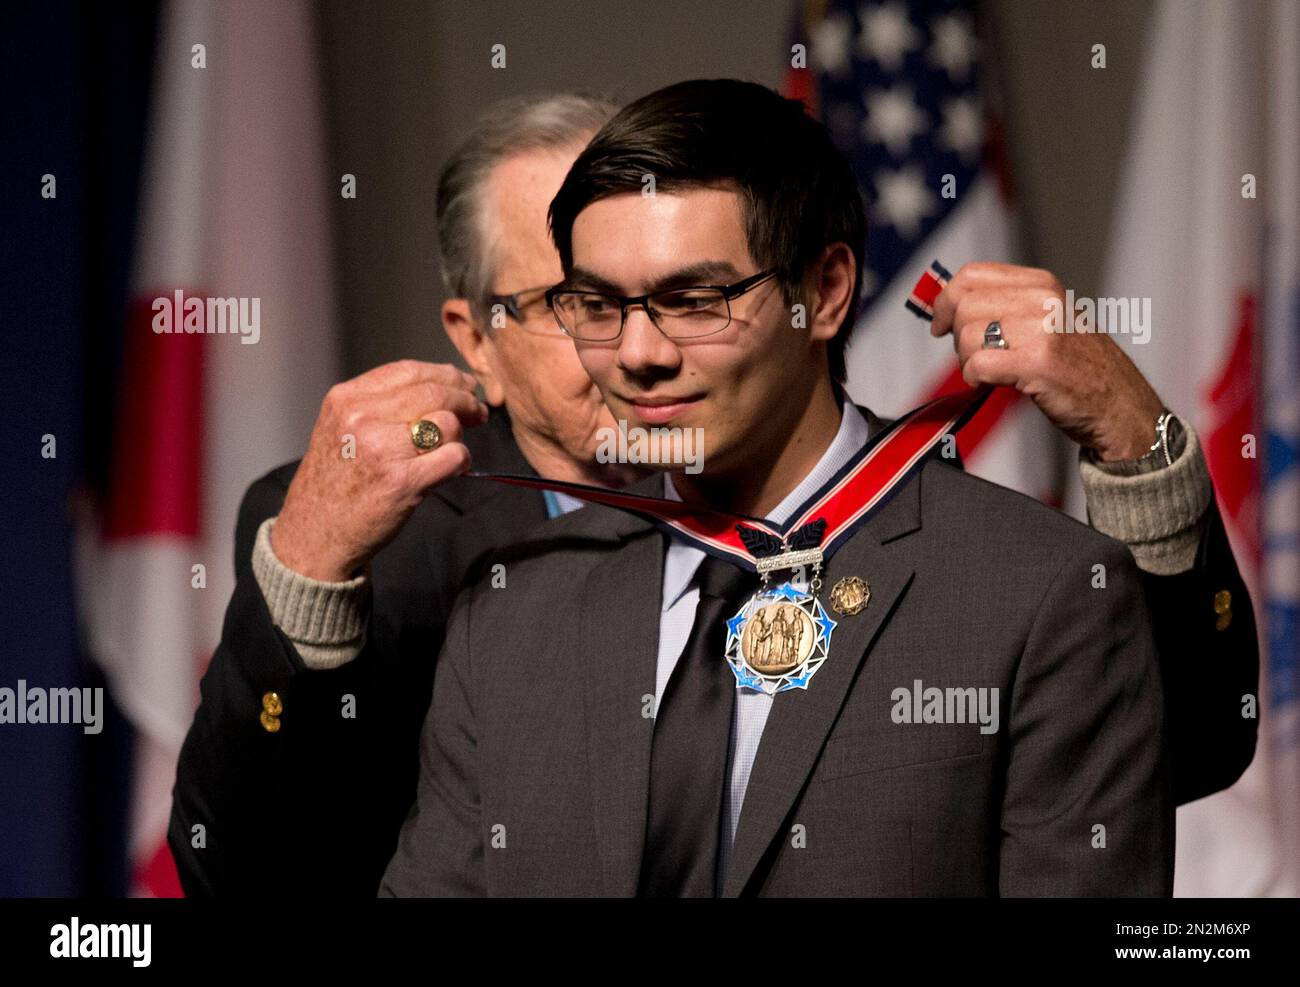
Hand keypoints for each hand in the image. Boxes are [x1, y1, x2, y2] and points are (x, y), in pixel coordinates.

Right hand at [272, 360, 488, 580]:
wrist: (315, 534)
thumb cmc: (335, 482)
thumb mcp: (341, 428)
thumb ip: (380, 405)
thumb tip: (440, 388)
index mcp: (347, 399)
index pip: (409, 370)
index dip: (446, 375)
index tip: (464, 384)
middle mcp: (362, 419)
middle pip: (434, 392)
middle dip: (465, 400)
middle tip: (478, 411)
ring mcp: (382, 450)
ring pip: (447, 423)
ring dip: (459, 434)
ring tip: (454, 446)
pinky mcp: (403, 482)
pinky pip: (453, 457)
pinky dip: (462, 460)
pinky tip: (455, 466)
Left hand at [930, 262, 1163, 460]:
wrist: (1119, 404)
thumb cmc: (1079, 367)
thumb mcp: (1047, 320)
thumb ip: (1005, 307)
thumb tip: (949, 306)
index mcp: (1040, 284)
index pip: (971, 275)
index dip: (944, 300)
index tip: (939, 323)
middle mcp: (1042, 299)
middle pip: (963, 305)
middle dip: (955, 335)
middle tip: (972, 356)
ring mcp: (1041, 329)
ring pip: (967, 336)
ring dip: (967, 361)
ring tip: (989, 372)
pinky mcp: (1037, 363)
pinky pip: (978, 365)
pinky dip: (974, 378)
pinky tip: (989, 384)